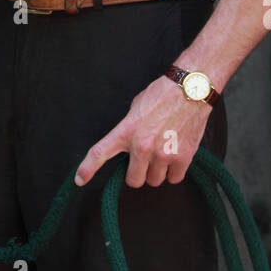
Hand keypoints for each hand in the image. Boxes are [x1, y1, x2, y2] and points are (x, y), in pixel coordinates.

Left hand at [74, 76, 211, 188]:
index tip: (80, 179)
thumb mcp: (135, 109)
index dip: (87, 168)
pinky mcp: (182, 158)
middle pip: (134, 180)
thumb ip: (129, 130)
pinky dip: (174, 171)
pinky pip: (174, 179)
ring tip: (164, 152)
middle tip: (145, 160)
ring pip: (155, 181)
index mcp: (126, 131)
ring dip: (157, 171)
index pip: (100, 152)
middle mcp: (142, 146)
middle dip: (138, 173)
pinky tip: (176, 155)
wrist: (190, 90)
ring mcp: (163, 154)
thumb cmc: (162, 94)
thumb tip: (128, 147)